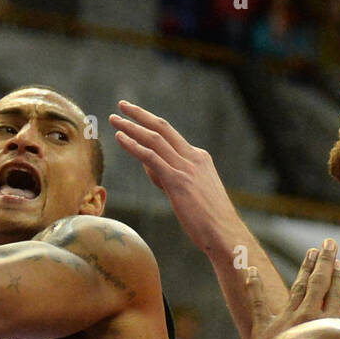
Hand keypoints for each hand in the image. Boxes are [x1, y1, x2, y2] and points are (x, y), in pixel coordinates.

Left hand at [110, 101, 238, 252]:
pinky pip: (151, 157)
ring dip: (131, 126)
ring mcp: (186, 168)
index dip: (151, 126)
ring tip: (114, 119)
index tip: (137, 117)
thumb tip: (151, 167)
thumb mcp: (192, 193)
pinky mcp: (177, 181)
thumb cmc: (209, 221)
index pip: (171, 137)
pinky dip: (133, 145)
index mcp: (200, 158)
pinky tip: (120, 138)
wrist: (225, 234)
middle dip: (141, 115)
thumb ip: (172, 178)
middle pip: (163, 128)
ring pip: (154, 139)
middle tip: (123, 104)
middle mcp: (194, 158)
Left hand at [246, 238, 339, 338]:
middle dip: (324, 262)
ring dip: (303, 269)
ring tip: (310, 252)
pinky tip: (248, 270)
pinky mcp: (262, 329)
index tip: (339, 262)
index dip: (338, 277)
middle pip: (318, 284)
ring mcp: (284, 322)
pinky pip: (257, 303)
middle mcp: (306, 319)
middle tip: (328, 243)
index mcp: (327, 327)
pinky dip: (253, 285)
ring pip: (296, 288)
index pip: (336, 295)